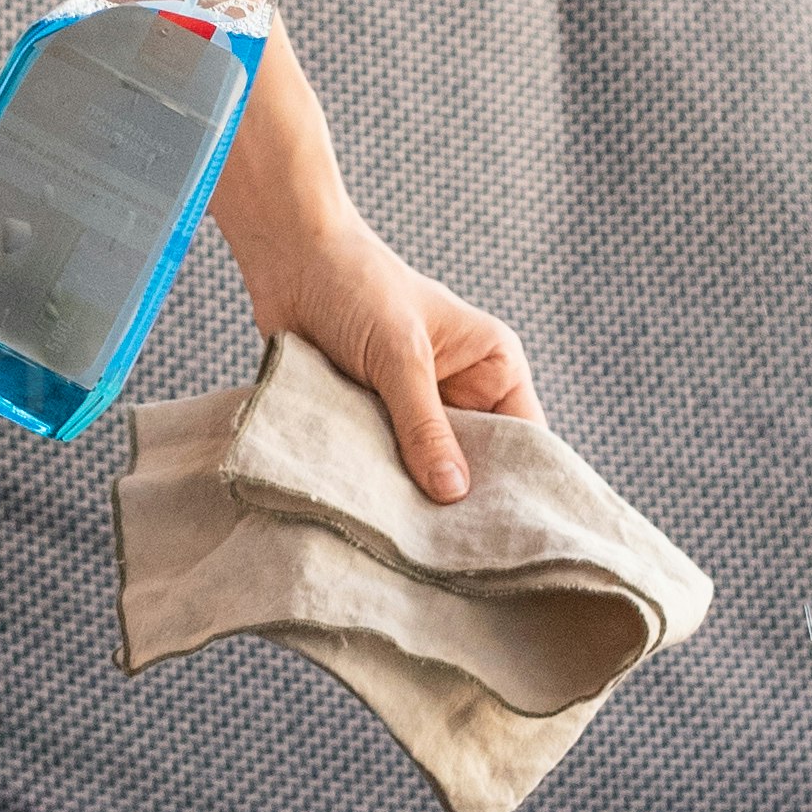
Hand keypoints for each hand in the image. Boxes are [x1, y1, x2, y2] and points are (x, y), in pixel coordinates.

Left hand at [234, 201, 532, 514]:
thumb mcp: (399, 355)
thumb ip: (424, 425)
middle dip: (460, 500)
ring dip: (413, 495)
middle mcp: (463, 393)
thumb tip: (453, 493)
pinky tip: (374, 516)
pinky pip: (386, 465)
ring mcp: (417, 410)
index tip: (504, 534)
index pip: (524, 439)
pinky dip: (379, 485)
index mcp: (493, 367)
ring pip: (428, 471)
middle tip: (449, 550)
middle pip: (476, 464)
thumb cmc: (358, 286)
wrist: (287, 260)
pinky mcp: (374, 422)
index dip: (517, 484)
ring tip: (410, 540)